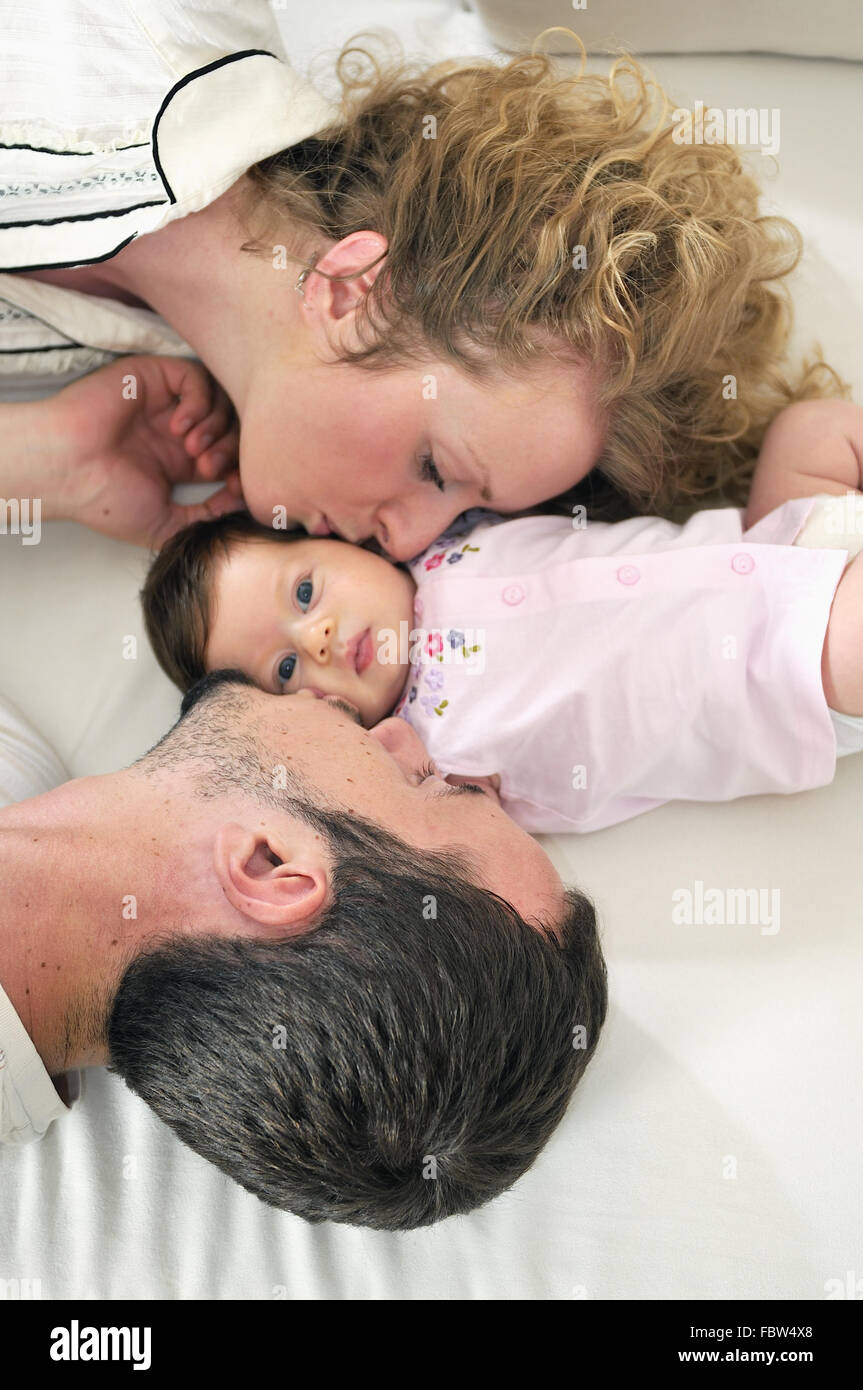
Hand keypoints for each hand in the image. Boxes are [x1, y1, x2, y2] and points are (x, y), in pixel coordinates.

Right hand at [54, 354, 244, 546]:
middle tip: (209, 469)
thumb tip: (243, 504)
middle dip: (232, 450)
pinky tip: (180, 427)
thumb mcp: (166, 525)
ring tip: (193, 450)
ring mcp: (165, 403)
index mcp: (179, 462)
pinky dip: (199, 402)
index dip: (241, 469)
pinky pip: (196, 377)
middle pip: (231, 427)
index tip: (235, 488)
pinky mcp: (152, 377)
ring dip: (217, 427)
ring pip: (219, 401)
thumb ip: (207, 518)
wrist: (68, 471)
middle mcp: (175, 430)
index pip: (229, 456)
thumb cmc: (105, 500)